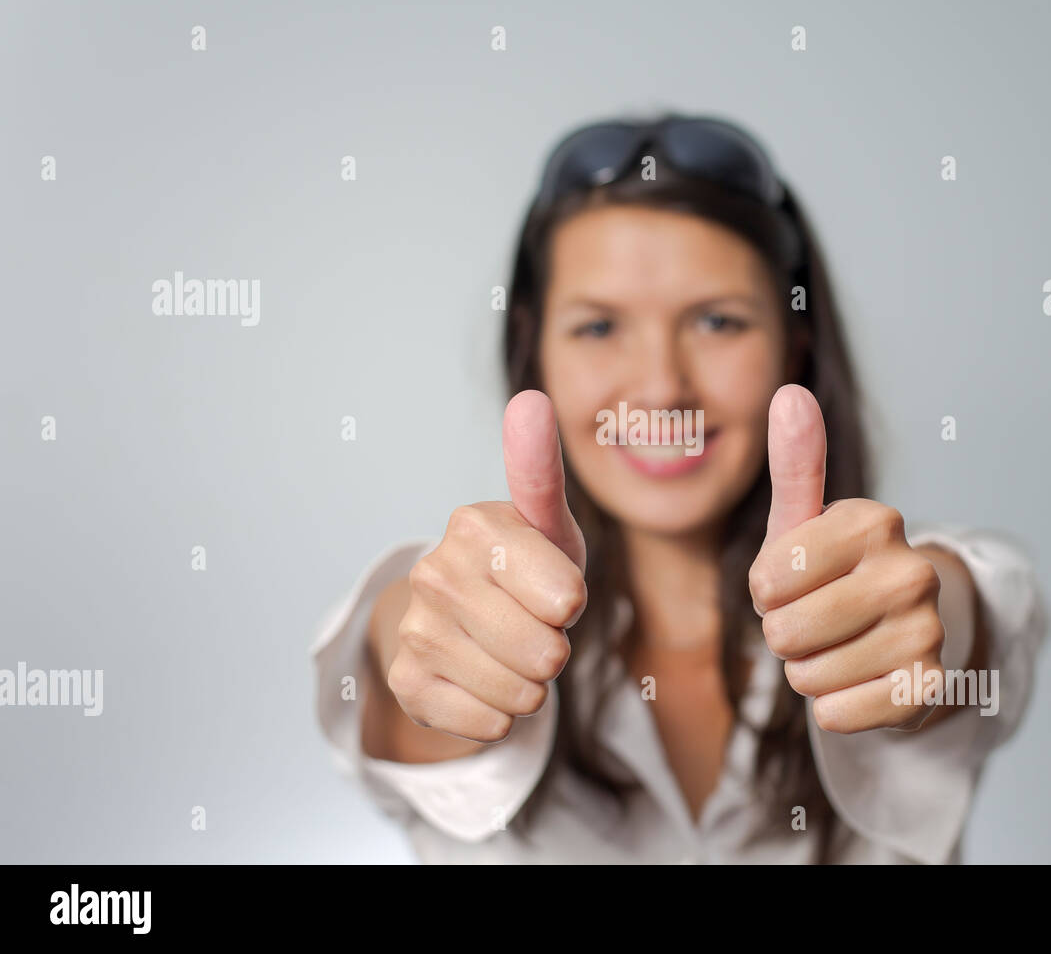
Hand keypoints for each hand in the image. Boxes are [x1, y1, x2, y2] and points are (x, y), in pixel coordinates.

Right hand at [385, 390, 587, 742]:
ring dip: (532, 685)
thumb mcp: (548, 526)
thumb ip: (542, 470)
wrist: (465, 623)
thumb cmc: (524, 570)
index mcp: (474, 525)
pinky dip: (502, 714)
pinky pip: (489, 723)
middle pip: (547, 652)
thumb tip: (530, 399)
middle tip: (533, 627)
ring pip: (521, 693)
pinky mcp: (406, 682)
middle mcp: (434, 571)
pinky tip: (486, 683)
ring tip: (513, 653)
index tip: (553, 589)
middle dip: (555, 650)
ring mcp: (415, 628)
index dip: (571, 603)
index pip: (567, 597)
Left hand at [748, 384, 946, 732]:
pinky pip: (836, 714)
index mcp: (874, 521)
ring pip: (807, 677)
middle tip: (814, 618)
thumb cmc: (830, 571)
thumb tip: (790, 392)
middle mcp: (911, 571)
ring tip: (837, 645)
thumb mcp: (804, 521)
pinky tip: (859, 678)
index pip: (769, 578)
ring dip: (806, 670)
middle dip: (783, 634)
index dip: (766, 589)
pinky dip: (832, 706)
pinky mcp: (928, 688)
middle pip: (786, 632)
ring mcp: (928, 631)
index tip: (793, 579)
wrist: (894, 629)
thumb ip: (795, 462)